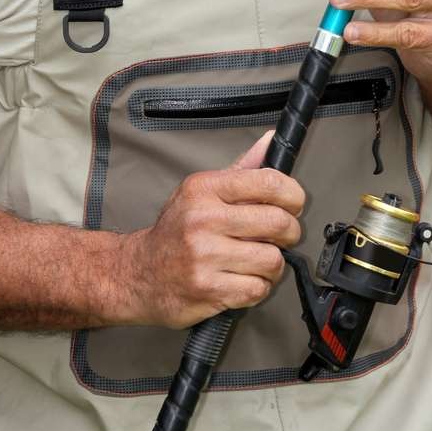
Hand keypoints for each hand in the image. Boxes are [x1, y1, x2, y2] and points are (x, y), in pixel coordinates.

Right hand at [120, 132, 304, 328]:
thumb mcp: (200, 191)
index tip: (294, 204)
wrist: (138, 273)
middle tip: (283, 236)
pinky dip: (259, 287)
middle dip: (290, 232)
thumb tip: (271, 140)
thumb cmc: (176, 231)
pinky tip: (245, 279)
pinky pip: (257, 289)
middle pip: (278, 223)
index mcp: (204, 189)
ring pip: (272, 260)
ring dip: (274, 264)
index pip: (268, 182)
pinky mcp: (207, 290)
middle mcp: (203, 220)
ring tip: (259, 260)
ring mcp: (204, 256)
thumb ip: (240, 168)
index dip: (294, 195)